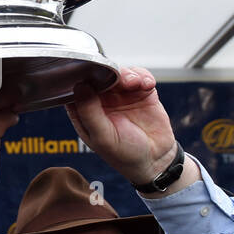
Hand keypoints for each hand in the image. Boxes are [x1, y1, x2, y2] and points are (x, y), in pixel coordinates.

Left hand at [65, 66, 184, 187]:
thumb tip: (80, 87)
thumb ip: (90, 113)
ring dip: (128, 74)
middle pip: (100, 75)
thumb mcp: (103, 138)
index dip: (82, 77)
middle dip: (110, 72)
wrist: (155, 161)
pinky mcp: (141, 92)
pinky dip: (143, 76)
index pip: (77, 88)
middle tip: (120, 77)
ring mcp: (121, 95)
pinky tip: (147, 85)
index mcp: (85, 111)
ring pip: (120, 73)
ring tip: (135, 83)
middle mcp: (101, 100)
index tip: (90, 72)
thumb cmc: (125, 154)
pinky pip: (140, 76)